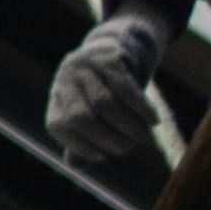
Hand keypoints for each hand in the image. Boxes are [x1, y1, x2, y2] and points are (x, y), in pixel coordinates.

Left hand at [46, 11, 167, 196]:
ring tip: (143, 137)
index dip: (81, 146)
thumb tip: (75, 165)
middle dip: (107, 139)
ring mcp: (86, 64)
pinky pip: (125, 87)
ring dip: (128, 126)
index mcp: (57, 94)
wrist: (122, 44)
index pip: (59, 126)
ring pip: (105, 103)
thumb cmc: (106, 88)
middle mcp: (66, 77)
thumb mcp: (90, 111)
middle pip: (82, 117)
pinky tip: (152, 121)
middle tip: (128, 149)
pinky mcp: (109, 56)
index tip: (104, 157)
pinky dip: (140, 108)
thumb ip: (81, 138)